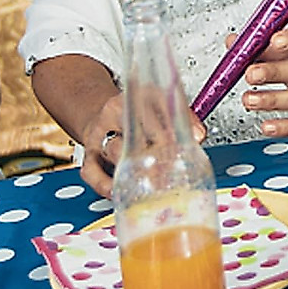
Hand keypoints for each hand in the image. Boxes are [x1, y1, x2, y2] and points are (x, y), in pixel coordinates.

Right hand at [78, 93, 207, 197]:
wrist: (105, 115)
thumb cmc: (139, 114)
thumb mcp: (162, 104)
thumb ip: (183, 117)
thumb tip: (198, 136)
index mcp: (134, 96)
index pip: (152, 106)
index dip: (170, 125)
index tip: (185, 140)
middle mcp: (114, 114)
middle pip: (133, 130)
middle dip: (156, 148)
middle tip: (172, 163)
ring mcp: (99, 136)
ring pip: (114, 151)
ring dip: (135, 168)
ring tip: (155, 180)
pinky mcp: (88, 157)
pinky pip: (92, 173)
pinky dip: (106, 185)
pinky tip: (121, 191)